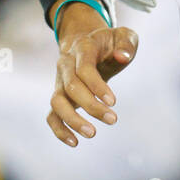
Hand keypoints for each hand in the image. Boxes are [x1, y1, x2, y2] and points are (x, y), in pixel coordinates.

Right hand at [47, 2, 137, 146]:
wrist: (89, 43)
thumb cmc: (111, 43)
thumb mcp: (124, 36)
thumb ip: (126, 44)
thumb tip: (122, 57)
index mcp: (82, 48)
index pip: (84, 69)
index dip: (97, 86)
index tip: (113, 102)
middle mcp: (66, 64)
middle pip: (71, 87)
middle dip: (91, 106)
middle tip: (112, 120)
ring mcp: (60, 81)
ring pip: (57, 102)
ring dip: (72, 120)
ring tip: (92, 133)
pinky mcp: (60, 96)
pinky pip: (52, 115)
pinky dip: (59, 129)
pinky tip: (74, 142)